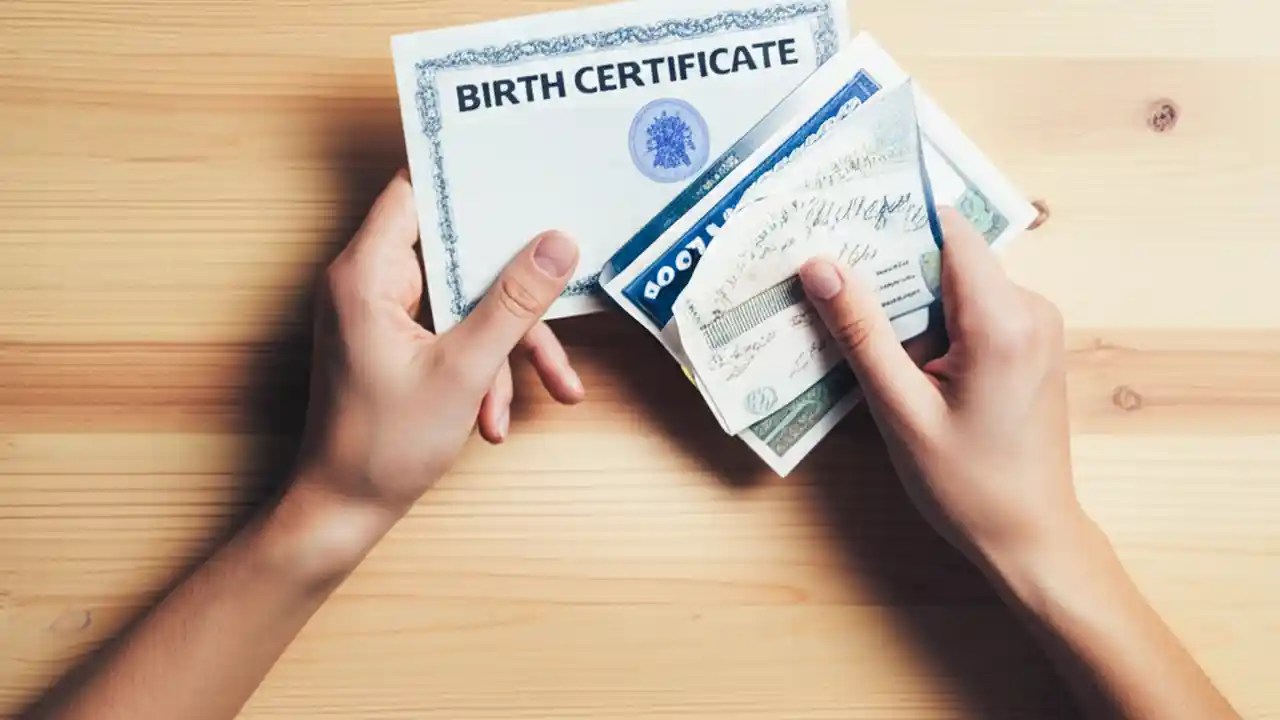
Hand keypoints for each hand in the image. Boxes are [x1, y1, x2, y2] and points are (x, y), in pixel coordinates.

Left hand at [294, 171, 584, 524]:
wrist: (342, 511)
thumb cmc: (382, 447)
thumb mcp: (464, 371)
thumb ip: (515, 302)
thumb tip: (558, 243)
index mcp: (368, 274)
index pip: (416, 191)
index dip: (466, 177)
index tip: (520, 169)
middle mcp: (369, 283)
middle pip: (456, 252)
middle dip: (514, 291)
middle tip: (562, 288)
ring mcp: (383, 314)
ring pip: (464, 299)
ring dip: (507, 343)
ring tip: (548, 386)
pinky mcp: (396, 342)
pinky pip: (453, 331)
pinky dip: (484, 365)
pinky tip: (498, 415)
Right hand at [800, 208, 1082, 567]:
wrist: (1031, 537)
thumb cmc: (966, 485)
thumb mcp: (901, 410)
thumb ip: (862, 332)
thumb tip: (820, 265)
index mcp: (1004, 320)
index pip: (948, 232)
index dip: (893, 222)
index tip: (838, 227)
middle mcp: (1031, 309)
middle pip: (949, 255)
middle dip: (889, 264)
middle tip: (827, 277)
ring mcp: (1036, 326)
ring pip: (957, 282)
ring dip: (907, 297)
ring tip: (852, 320)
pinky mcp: (1030, 345)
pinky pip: (973, 309)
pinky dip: (931, 321)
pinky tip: (894, 352)